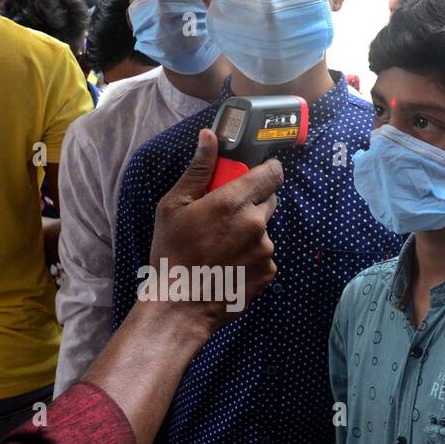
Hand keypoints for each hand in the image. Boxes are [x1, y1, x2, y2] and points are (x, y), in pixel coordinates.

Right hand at [145, 129, 281, 337]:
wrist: (179, 306)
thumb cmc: (171, 253)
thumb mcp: (174, 206)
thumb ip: (198, 169)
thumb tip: (210, 136)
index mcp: (234, 202)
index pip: (272, 172)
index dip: (266, 170)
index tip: (256, 174)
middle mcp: (256, 224)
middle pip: (269, 201)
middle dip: (253, 203)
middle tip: (225, 216)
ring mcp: (265, 251)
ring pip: (264, 231)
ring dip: (250, 233)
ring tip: (221, 247)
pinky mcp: (268, 274)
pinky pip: (264, 257)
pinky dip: (251, 258)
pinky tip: (228, 266)